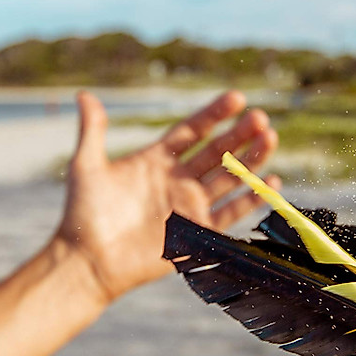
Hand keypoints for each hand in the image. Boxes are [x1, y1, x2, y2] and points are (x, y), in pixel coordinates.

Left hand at [55, 89, 280, 301]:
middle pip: (217, 152)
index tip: (237, 98)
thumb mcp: (87, 166)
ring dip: (251, 160)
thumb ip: (93, 130)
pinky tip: (272, 182)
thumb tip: (82, 94)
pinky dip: (251, 200)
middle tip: (260, 118)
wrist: (88, 261)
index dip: (214, 114)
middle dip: (240, 135)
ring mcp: (188, 207)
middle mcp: (177, 181)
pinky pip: (231, 215)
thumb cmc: (83, 215)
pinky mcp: (196, 234)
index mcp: (156, 161)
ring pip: (229, 178)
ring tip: (270, 138)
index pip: (192, 131)